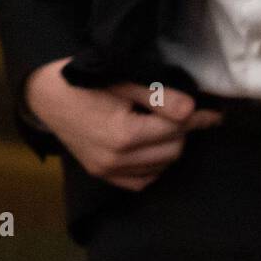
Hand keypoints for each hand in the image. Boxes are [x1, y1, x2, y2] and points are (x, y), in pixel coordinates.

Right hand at [23, 56, 223, 190]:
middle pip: (173, 150)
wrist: (47, 95)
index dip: (196, 118)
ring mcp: (110, 172)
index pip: (175, 130)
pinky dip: (155, 165)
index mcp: (123, 134)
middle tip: (182, 114)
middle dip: (182, 132)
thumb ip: (158, 97)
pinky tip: (151, 148)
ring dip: (170, 147)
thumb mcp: (123, 79)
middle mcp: (117, 160)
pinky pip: (145, 181)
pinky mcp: (106, 178)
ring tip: (163, 127)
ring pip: (162, 167)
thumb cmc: (85, 80)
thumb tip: (192, 111)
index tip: (214, 113)